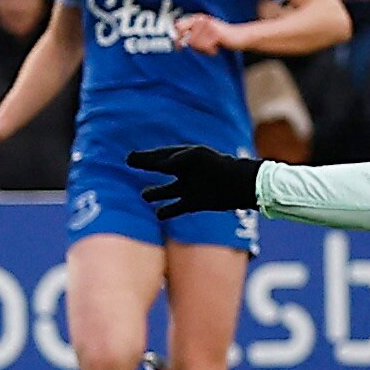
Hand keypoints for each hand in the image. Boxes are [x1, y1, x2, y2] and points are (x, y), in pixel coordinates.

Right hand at [131, 144, 260, 215]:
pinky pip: (177, 207)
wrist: (240, 184)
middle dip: (146, 165)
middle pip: (161, 168)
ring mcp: (190, 187)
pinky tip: (158, 214)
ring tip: (144, 195)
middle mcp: (186, 172)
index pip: (162, 156)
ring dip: (156, 193)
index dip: (146, 157)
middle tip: (129, 161)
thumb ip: (175, 160)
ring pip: (168, 190)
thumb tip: (160, 163)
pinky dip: (168, 211)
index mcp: (187, 157)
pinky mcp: (195, 203)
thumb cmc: (218, 167)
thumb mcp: (196, 158)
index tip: (130, 158)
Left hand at [173, 13, 238, 53]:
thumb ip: (190, 36)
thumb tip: (177, 43)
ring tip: (212, 47)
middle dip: (195, 48)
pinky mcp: (216, 33)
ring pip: (197, 44)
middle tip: (204, 49)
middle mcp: (201, 20)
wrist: (239, 36)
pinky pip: (206, 47)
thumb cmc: (220, 37)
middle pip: (188, 39)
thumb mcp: (204, 34)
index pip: (179, 26)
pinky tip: (216, 48)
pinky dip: (210, 51)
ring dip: (204, 50)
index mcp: (197, 19)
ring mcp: (209, 25)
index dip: (177, 38)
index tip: (178, 48)